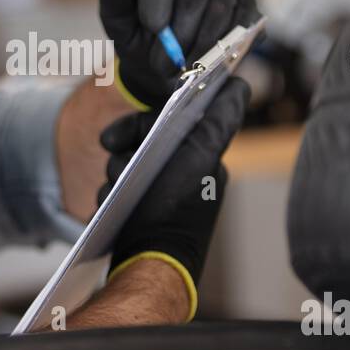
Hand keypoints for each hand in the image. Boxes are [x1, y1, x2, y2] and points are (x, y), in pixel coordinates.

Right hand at [97, 76, 250, 316]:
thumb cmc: (172, 212)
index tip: (120, 134)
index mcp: (201, 157)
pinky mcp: (143, 213)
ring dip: (115, 173)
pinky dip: (112, 193)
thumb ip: (219, 120)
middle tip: (113, 163)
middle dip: (124, 150)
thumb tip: (239, 84)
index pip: (168, 120)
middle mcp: (185, 174)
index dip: (143, 121)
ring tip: (113, 190)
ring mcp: (163, 195)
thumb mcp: (199, 158)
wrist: (146, 265)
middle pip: (144, 141)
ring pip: (128, 164)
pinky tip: (110, 203)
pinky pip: (121, 189)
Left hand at [100, 0, 259, 109]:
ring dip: (199, 45)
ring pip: (220, 8)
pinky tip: (206, 60)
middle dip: (179, 31)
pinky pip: (242, 23)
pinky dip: (223, 47)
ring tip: (181, 67)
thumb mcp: (117, 19)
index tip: (152, 27)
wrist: (162, 65)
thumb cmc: (137, 37)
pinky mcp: (244, 2)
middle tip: (163, 63)